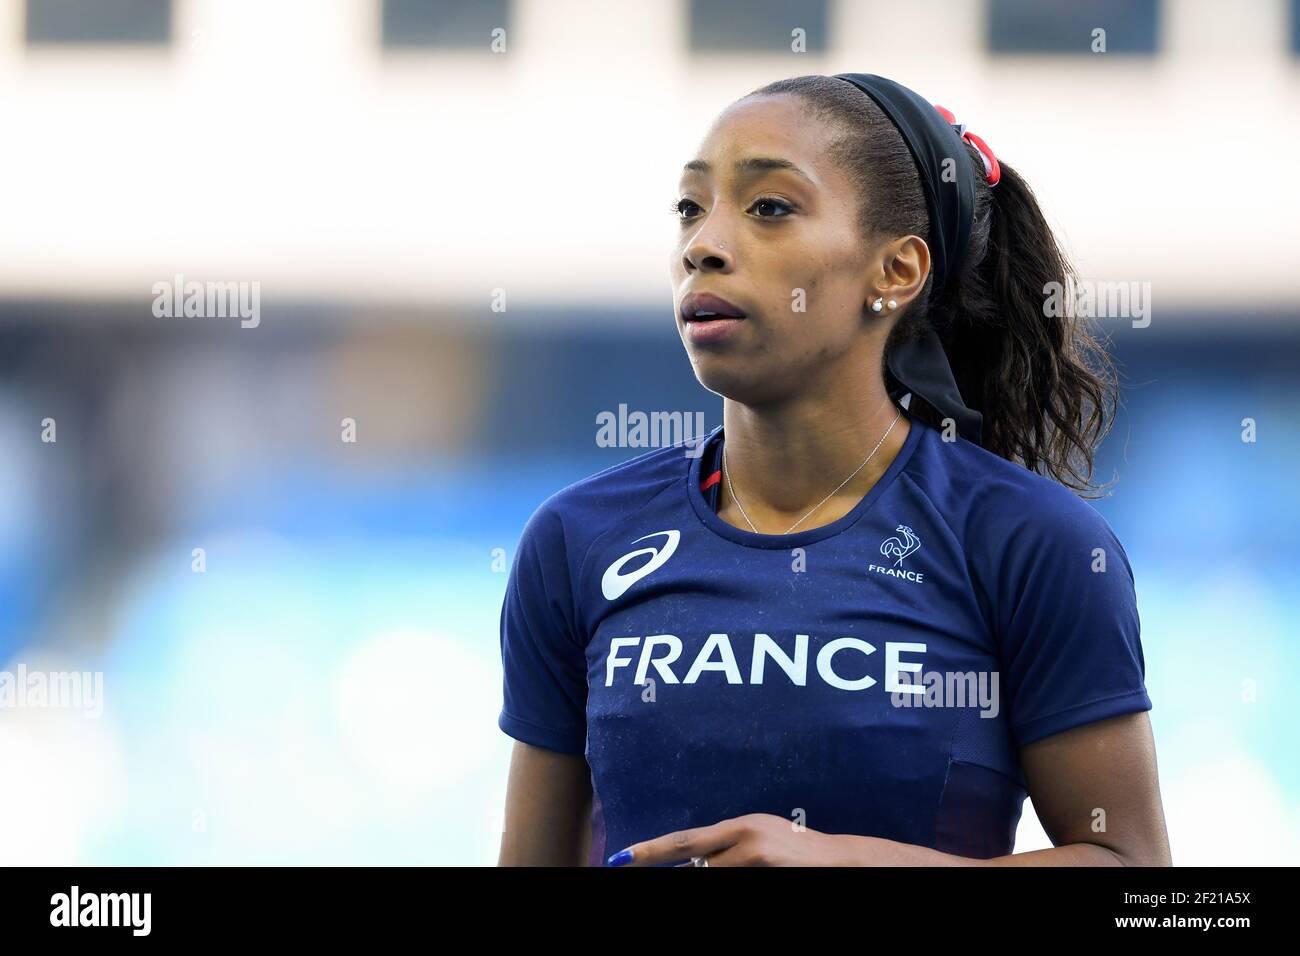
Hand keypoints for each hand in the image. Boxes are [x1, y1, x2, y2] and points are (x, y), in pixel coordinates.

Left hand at [606, 813, 866, 866]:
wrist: (843, 861)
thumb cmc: (796, 851)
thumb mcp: (760, 837)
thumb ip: (727, 845)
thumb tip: (691, 862)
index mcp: (739, 826)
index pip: (685, 840)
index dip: (651, 850)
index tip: (622, 857)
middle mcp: (744, 839)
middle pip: (690, 858)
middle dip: (660, 863)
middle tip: (627, 865)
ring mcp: (756, 859)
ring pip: (711, 877)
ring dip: (706, 879)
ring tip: (722, 872)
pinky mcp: (768, 874)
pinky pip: (734, 887)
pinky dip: (727, 884)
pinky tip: (742, 878)